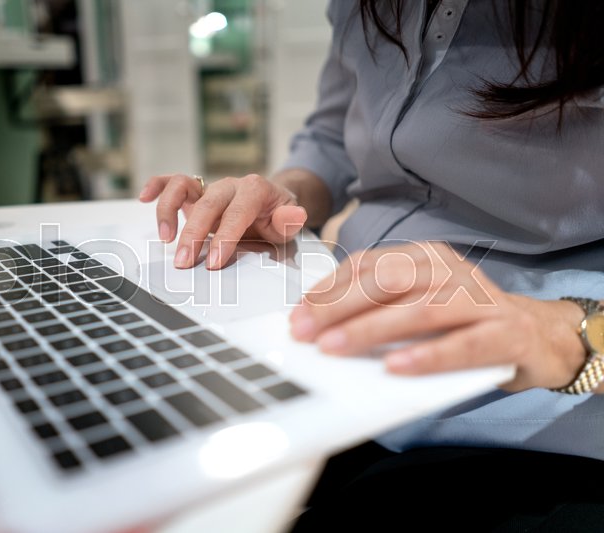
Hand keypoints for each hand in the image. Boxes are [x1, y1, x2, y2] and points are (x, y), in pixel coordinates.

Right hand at [139, 173, 306, 269]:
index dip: (224, 238)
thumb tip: (294, 215)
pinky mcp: (195, 192)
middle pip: (207, 204)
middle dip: (193, 234)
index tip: (213, 262)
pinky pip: (172, 181)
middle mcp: (229, 185)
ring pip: (183, 186)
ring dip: (169, 210)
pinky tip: (144, 198)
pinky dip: (157, 186)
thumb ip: (289, 220)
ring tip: (165, 238)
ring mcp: (209, 187)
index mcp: (254, 189)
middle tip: (184, 262)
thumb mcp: (290, 223)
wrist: (273, 202)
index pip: (236, 213)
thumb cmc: (277, 216)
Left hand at [289, 241, 586, 390]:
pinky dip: (425, 356)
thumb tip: (322, 324)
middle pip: (388, 281)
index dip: (329, 288)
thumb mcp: (421, 301)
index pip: (369, 264)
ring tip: (334, 348)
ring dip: (370, 330)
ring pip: (418, 310)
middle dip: (338, 306)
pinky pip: (460, 345)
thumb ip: (382, 306)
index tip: (298, 313)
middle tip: (304, 332)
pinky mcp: (505, 333)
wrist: (539, 335)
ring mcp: (480, 300)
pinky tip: (395, 368)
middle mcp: (452, 271)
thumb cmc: (466, 320)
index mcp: (427, 256)